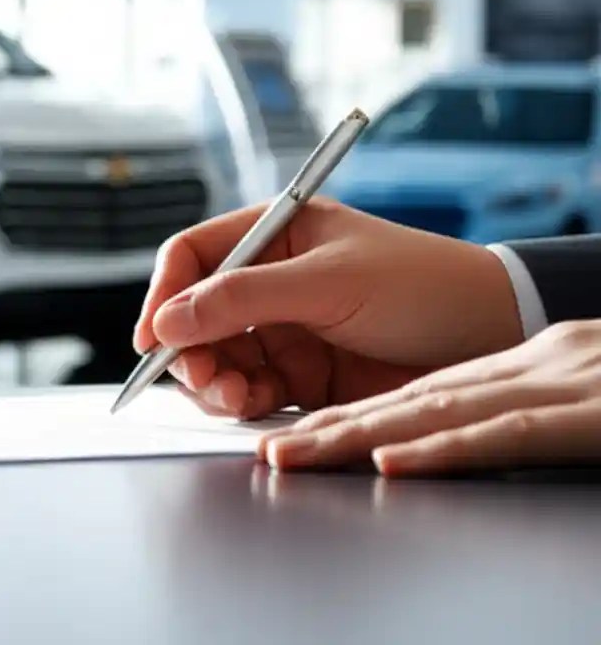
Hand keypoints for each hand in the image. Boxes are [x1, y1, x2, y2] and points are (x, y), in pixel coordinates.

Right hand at [134, 199, 523, 418]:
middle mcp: (269, 281)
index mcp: (274, 235)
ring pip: (216, 360)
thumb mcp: (328, 283)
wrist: (492, 335)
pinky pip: (249, 391)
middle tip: (204, 378)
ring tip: (238, 399)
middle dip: (189, 350)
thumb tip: (167, 321)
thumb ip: (243, 299)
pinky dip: (243, 404)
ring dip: (215, 382)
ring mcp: (283, 330)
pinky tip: (257, 408)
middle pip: (193, 316)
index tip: (152, 338)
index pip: (191, 257)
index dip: (164, 295)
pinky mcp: (301, 375)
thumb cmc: (423, 285)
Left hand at [260, 320, 600, 475]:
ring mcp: (552, 386)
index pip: (420, 388)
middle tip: (264, 451)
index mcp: (518, 363)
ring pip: (430, 409)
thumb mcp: (576, 389)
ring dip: (354, 434)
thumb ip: (511, 408)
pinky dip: (440, 448)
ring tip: (289, 455)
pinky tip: (386, 461)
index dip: (352, 415)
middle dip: (329, 427)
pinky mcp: (586, 417)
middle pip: (407, 398)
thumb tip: (439, 437)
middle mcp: (522, 367)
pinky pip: (501, 432)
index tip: (295, 438)